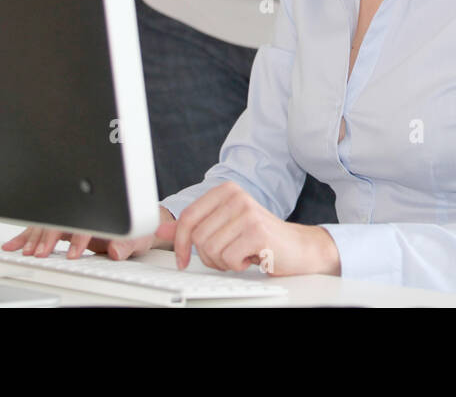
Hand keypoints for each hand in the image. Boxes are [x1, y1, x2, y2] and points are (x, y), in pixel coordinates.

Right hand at [1, 205, 174, 259]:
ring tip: (25, 251)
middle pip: (61, 220)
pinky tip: (12, 245)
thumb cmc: (138, 231)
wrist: (138, 225)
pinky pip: (41, 229)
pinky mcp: (63, 225)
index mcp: (101, 213)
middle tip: (40, 253)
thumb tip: (117, 252)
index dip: (79, 239)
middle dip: (48, 236)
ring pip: (47, 223)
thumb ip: (128, 246)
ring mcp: (72, 217)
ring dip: (34, 237)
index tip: (73, 254)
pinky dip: (25, 236)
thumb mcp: (140, 239)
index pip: (86, 223)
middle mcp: (84, 212)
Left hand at [169, 181, 339, 276]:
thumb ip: (192, 227)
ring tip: (240, 255)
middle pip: (198, 237)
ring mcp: (248, 212)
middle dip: (208, 255)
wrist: (297, 247)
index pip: (188, 216)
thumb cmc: (259, 237)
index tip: (182, 259)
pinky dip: (236, 265)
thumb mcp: (222, 227)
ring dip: (222, 262)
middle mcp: (236, 196)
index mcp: (226, 190)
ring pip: (211, 249)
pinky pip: (228, 259)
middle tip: (227, 255)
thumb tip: (159, 230)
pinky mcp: (257, 232)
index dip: (180, 243)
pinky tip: (250, 257)